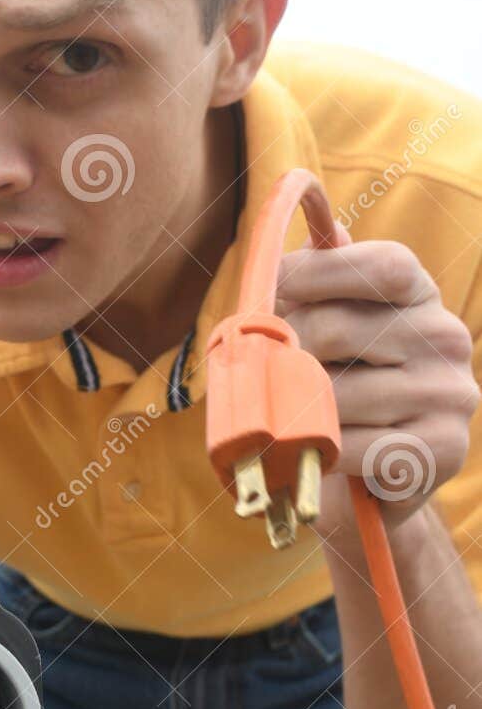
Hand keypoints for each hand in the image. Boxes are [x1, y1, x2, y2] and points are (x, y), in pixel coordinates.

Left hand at [274, 228, 479, 541]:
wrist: (371, 475)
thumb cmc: (339, 382)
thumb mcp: (331, 320)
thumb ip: (316, 278)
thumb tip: (303, 233)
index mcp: (419, 293)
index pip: (375, 265)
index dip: (312, 273)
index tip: (265, 291)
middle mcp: (444, 337)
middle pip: (336, 329)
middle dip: (284, 351)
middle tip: (259, 370)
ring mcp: (449, 393)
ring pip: (337, 393)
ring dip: (297, 409)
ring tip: (283, 416)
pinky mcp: (441, 448)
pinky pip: (353, 445)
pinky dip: (319, 450)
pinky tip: (311, 451)